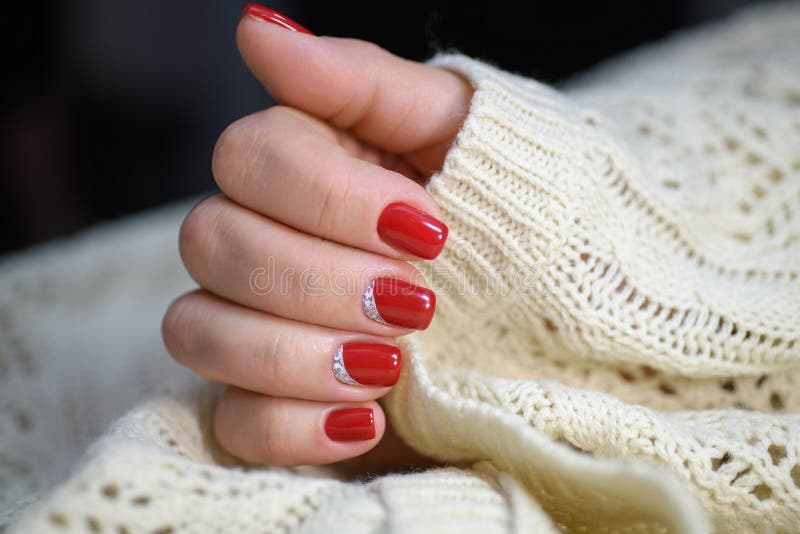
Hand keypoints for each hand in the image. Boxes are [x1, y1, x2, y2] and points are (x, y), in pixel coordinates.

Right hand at [162, 5, 472, 466]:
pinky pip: (232, 424)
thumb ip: (358, 82)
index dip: (328, 196)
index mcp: (302, 166)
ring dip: (300, 353)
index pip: (248, 158)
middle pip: (210, 242)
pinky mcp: (276, 403)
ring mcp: (260, 325)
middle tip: (418, 302)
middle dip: (320, 279)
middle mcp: (262, 240)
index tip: (427, 228)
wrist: (554, 314)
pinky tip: (368, 423)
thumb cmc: (510, 213)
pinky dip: (293, 427)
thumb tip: (255, 25)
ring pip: (199, 332)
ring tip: (395, 365)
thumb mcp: (458, 133)